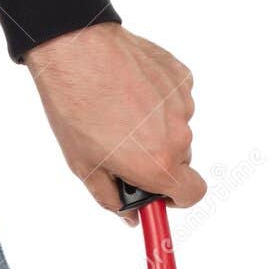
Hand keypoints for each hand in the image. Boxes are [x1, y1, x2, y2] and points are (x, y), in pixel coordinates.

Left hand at [25, 23, 204, 224]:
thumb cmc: (76, 109)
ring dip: (155, 128)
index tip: (158, 193)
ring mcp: (182, 102)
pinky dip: (157, 101)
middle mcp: (179, 135)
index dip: (175, 198)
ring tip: (118, 114)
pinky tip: (128, 91)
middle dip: (156, 160)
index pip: (193, 194)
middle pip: (180, 160)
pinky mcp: (180, 76)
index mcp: (159, 164)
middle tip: (122, 149)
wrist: (77, 52)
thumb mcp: (85, 166)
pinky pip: (175, 100)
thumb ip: (111, 198)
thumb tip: (130, 216)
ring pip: (175, 128)